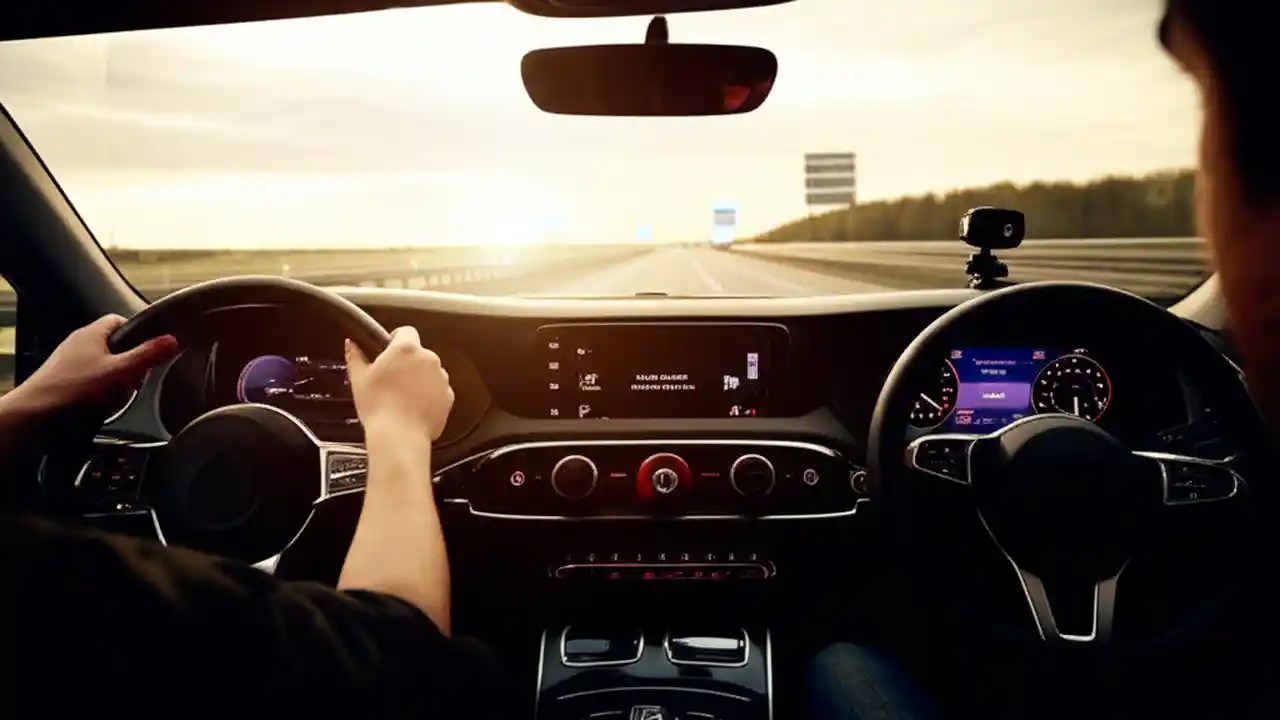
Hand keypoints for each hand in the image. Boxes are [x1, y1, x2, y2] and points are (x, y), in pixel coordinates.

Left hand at [11, 314, 178, 414]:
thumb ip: (148, 355)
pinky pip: (88, 376)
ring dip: (114, 375)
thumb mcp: (121, 371)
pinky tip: (102, 401)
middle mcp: (77, 342)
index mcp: (92, 333)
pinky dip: (99, 387)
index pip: (120, 320)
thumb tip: (173, 340)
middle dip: (128, 359)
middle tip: (137, 375)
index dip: (138, 332)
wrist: (37, 411)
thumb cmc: (76, 388)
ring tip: (120, 392)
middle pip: (113, 343)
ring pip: (101, 361)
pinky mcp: (62, 377)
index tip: (150, 347)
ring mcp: (67, 359)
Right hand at [345, 326, 453, 441]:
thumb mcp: (359, 379)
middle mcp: (428, 359)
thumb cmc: (377, 406)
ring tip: (403, 396)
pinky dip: (429, 394)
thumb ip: (355, 357)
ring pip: (430, 371)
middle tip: (392, 378)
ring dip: (419, 378)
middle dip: (408, 362)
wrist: (399, 436)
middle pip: (419, 353)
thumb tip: (350, 344)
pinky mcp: (449, 396)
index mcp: (406, 349)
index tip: (388, 350)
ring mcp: (441, 378)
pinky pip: (438, 389)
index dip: (397, 339)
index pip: (406, 331)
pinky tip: (414, 407)